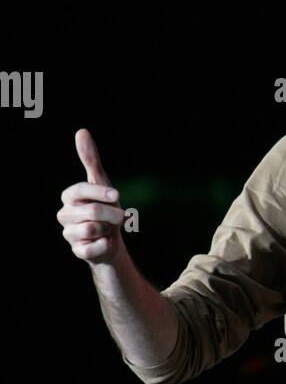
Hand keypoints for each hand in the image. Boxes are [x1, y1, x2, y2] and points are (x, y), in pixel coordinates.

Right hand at [57, 129, 125, 264]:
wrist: (110, 240)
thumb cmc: (105, 208)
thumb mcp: (101, 182)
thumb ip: (90, 160)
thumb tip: (81, 131)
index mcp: (69, 197)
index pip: (80, 190)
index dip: (100, 192)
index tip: (117, 194)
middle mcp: (65, 215)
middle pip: (92, 211)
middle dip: (113, 214)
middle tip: (122, 216)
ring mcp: (69, 234)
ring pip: (91, 230)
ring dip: (108, 229)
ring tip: (108, 229)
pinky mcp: (77, 251)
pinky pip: (92, 249)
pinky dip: (104, 245)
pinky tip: (105, 243)